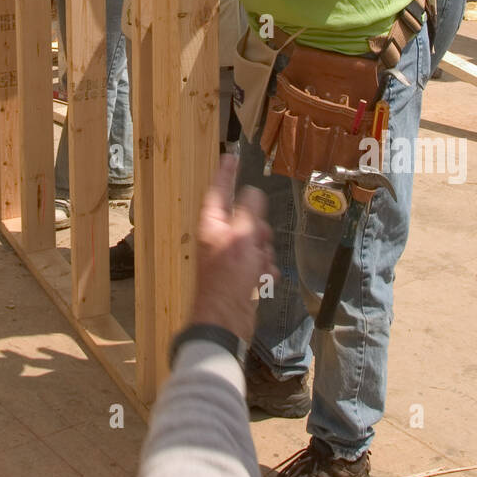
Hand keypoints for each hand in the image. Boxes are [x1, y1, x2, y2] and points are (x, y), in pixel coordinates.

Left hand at [190, 154, 278, 341]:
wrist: (227, 320)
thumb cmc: (229, 279)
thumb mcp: (242, 238)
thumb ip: (249, 213)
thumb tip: (251, 192)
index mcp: (212, 225)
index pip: (219, 191)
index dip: (226, 174)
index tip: (231, 156)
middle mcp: (219, 238)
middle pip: (245, 219)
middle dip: (258, 230)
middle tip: (259, 241)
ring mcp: (230, 257)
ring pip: (256, 241)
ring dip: (263, 253)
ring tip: (259, 267)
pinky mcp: (241, 275)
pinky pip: (259, 262)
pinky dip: (264, 269)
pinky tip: (263, 280)